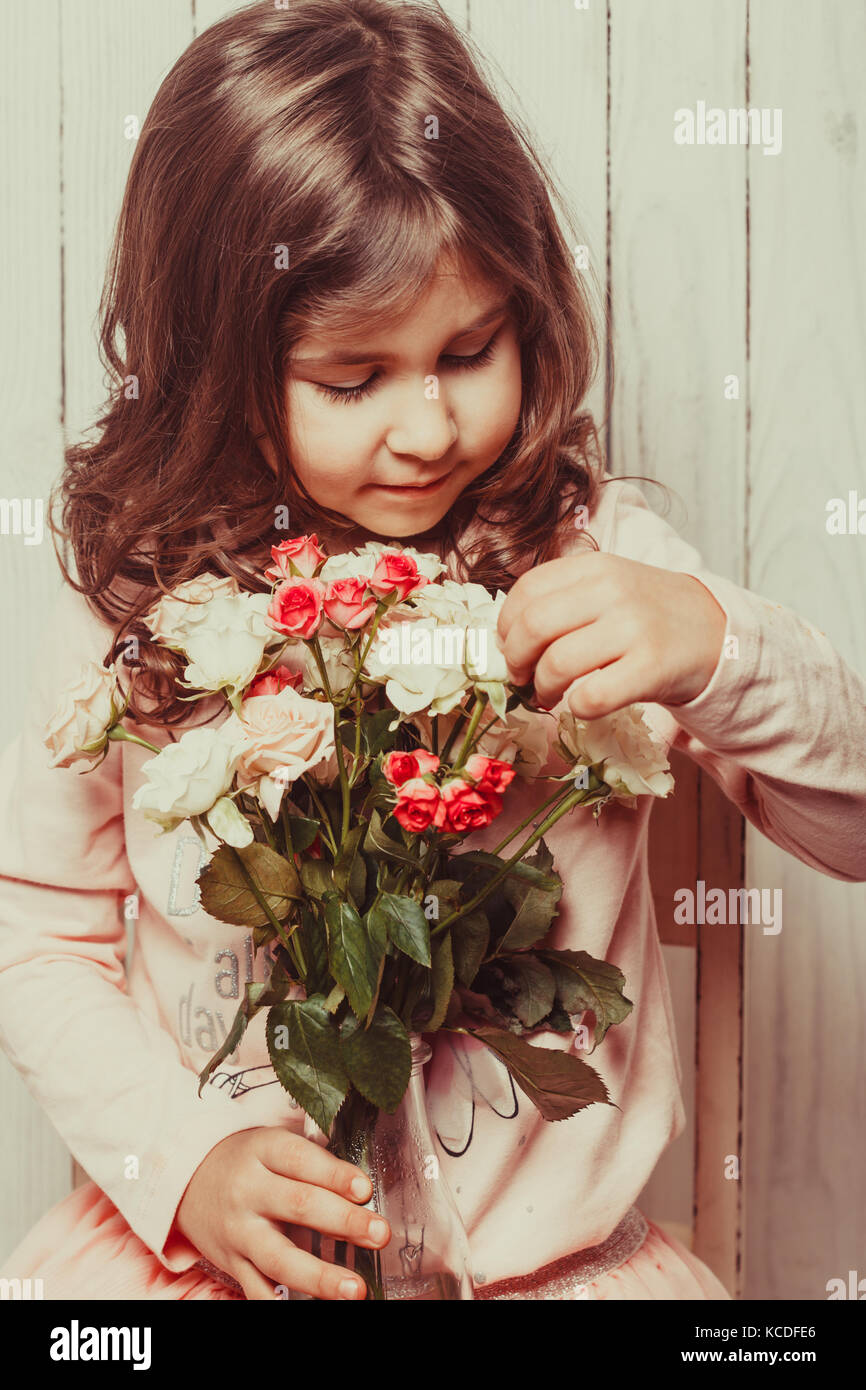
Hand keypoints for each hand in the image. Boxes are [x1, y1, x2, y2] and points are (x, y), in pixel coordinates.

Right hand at [175, 1126, 390, 1300]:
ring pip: (279, 1258)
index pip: (300, 1159)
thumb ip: (314, 1164)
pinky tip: (312, 1306)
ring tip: (354, 1289)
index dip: (334, 1175)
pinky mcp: (232, 1264)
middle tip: (379, 1234)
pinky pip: (258, 1290)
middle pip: (298, 1206)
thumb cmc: (246, 1161)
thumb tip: (362, 1193)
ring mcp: (238, 1232)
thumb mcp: (273, 1146)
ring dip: (320, 1277)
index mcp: (262, 1151)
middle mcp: (248, 1191)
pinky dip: (282, 1303)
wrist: (187, 1180)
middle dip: (343, 1222)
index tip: (365, 1189)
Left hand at [496, 552, 726, 717]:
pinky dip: (575, 708)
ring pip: (556, 664)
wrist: (715, 633)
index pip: (527, 590)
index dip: (506, 625)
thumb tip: (504, 639)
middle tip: (521, 676)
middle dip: (515, 660)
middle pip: (533, 627)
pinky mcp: (650, 669)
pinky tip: (581, 704)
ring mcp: (634, 628)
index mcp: (595, 567)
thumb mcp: (608, 586)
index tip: (509, 646)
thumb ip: (562, 599)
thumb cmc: (647, 615)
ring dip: (541, 688)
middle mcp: (613, 591)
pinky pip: (590, 697)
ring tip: (548, 694)